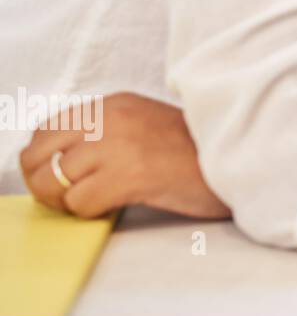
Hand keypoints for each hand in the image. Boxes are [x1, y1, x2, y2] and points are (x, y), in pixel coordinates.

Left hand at [20, 92, 230, 218]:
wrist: (238, 157)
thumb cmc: (196, 152)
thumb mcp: (145, 125)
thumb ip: (107, 133)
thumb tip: (63, 161)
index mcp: (115, 104)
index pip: (46, 130)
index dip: (44, 159)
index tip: (60, 176)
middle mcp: (111, 118)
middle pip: (38, 154)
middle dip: (44, 182)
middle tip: (68, 197)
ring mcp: (118, 144)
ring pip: (52, 180)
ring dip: (66, 200)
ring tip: (92, 202)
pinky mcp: (129, 174)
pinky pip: (79, 201)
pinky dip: (89, 211)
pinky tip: (113, 206)